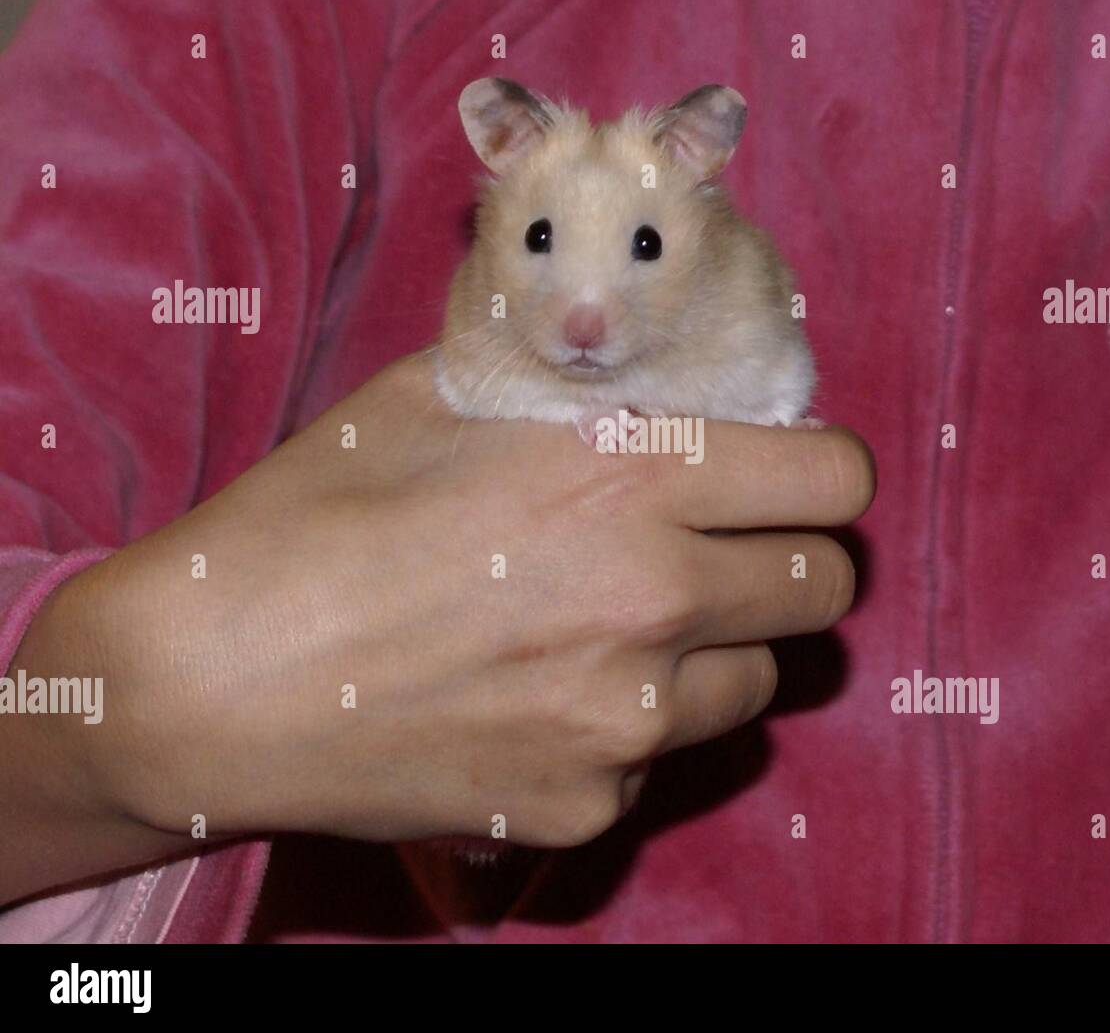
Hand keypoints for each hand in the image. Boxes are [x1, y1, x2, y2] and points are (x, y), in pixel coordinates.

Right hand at [2, 353, 874, 900]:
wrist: (207, 681)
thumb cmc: (315, 516)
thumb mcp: (442, 397)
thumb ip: (573, 382)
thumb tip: (654, 370)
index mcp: (635, 477)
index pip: (836, 482)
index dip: (824, 475)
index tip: (791, 480)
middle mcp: (656, 601)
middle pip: (825, 589)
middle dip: (790, 561)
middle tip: (721, 552)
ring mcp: (627, 722)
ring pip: (758, 683)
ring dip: (717, 650)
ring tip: (616, 630)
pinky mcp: (585, 806)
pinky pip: (656, 762)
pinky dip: (625, 732)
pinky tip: (536, 704)